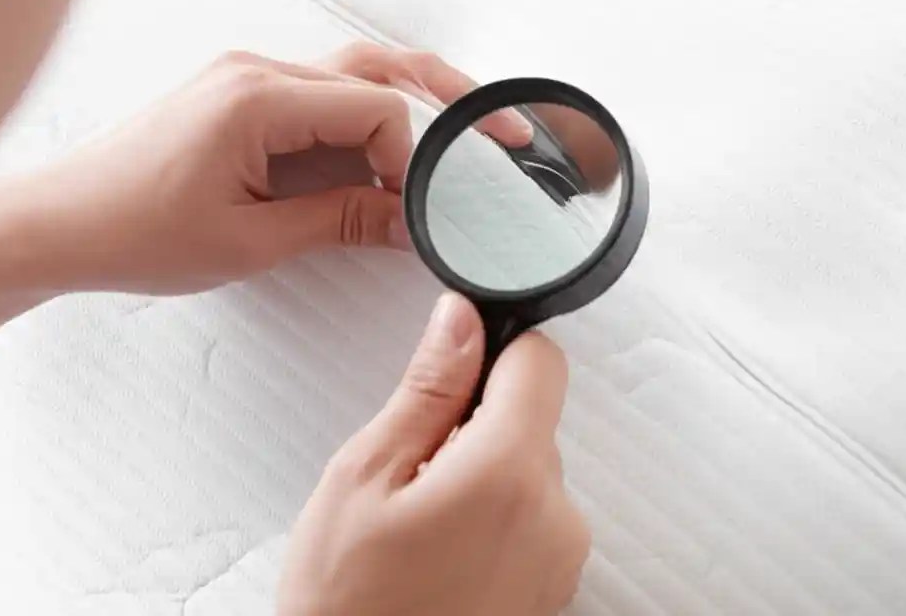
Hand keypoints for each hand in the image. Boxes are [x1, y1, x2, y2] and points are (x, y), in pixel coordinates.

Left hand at [14, 43, 532, 295]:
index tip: (431, 211)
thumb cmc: (130, 229)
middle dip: (446, 99)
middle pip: (377, 68)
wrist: (57, 223)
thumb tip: (406, 221)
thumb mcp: (249, 241)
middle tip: (502, 131)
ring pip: (352, 77)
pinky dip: (360, 124)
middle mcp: (255, 73)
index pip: (375, 110)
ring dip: (406, 106)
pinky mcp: (238, 98)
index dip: (415, 162)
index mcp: (258, 99)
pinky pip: (318, 98)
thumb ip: (339, 220)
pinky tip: (381, 161)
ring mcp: (245, 79)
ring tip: (460, 137)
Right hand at [278, 293, 589, 614]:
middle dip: (474, 427)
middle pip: (533, 419)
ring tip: (418, 528)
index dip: (493, 351)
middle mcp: (555, 516)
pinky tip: (439, 556)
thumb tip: (460, 319)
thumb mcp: (363, 478)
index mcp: (508, 474)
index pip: (541, 361)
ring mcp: (560, 560)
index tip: (453, 373)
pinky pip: (532, 520)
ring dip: (481, 476)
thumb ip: (426, 390)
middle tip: (409, 477)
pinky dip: (492, 520)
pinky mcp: (554, 591)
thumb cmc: (344, 606)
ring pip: (530, 470)